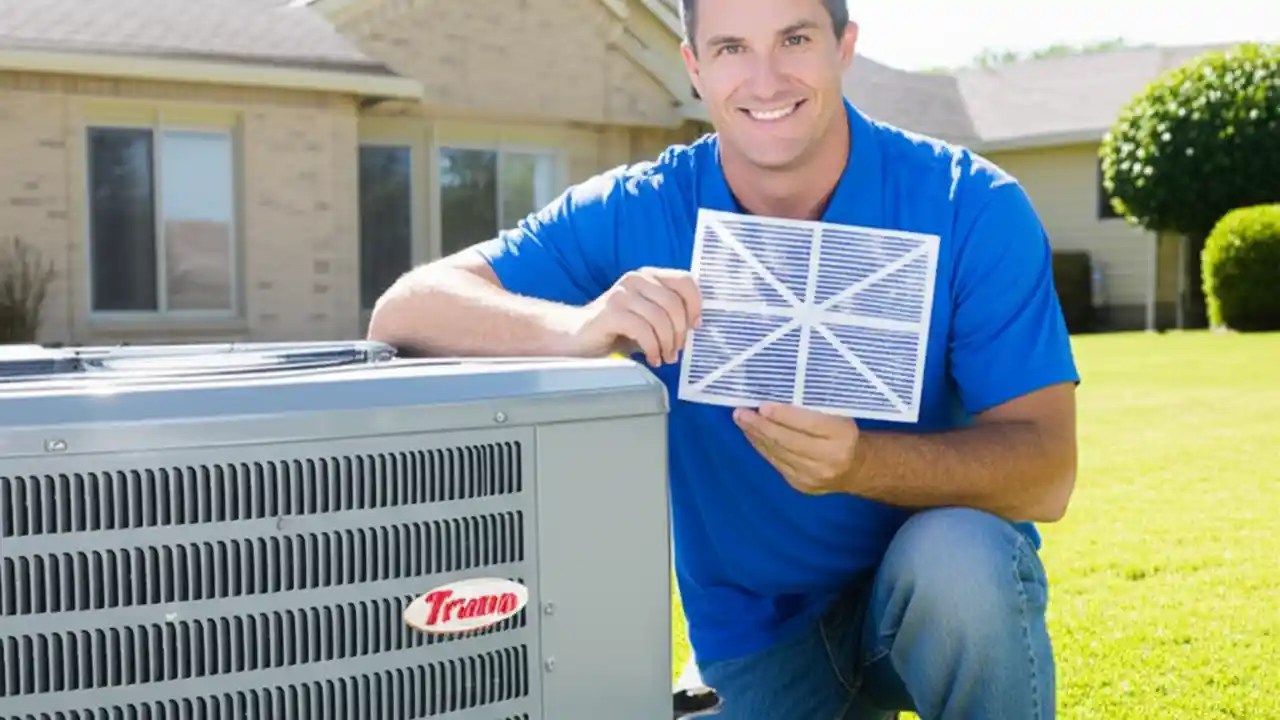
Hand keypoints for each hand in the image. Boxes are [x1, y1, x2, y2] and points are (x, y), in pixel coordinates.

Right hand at [571, 268, 701, 365]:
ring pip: (660, 318)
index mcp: (649, 276)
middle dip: (680, 333)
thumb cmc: (619, 330)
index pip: (685, 280)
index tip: (696, 327)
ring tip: (664, 357)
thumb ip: (671, 314)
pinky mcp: (610, 312)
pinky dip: (652, 348)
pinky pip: (643, 330)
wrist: (579, 337)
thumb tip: (698, 325)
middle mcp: (635, 279)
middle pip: (674, 303)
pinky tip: (652, 358)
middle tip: (676, 351)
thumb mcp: (650, 318)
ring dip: (667, 343)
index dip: (696, 304)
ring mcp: (621, 293)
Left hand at [733, 402, 862, 494]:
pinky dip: (762, 447)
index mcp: (843, 435)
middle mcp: (829, 458)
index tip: (762, 405)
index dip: (784, 415)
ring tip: (741, 420)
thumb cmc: (842, 433)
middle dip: (761, 426)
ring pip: (778, 453)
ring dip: (756, 436)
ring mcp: (813, 475)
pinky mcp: (800, 485)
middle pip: (789, 440)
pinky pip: (776, 463)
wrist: (855, 469)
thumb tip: (775, 396)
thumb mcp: (838, 415)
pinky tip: (752, 434)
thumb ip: (813, 408)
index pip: (809, 424)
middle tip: (741, 412)